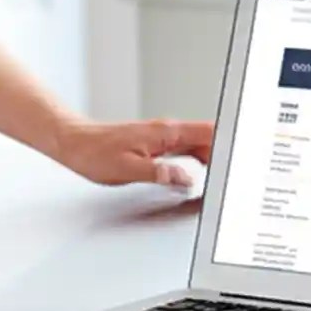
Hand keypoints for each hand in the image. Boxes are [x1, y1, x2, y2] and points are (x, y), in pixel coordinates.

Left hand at [53, 119, 213, 188]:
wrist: (74, 143)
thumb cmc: (94, 153)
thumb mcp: (127, 169)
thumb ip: (160, 174)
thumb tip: (185, 179)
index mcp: (166, 133)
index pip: (209, 133)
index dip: (227, 144)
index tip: (236, 158)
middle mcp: (167, 131)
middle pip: (209, 138)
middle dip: (223, 154)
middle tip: (229, 175)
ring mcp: (163, 136)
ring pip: (199, 144)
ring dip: (211, 158)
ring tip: (217, 176)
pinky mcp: (157, 143)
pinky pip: (186, 149)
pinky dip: (196, 159)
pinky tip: (195, 173)